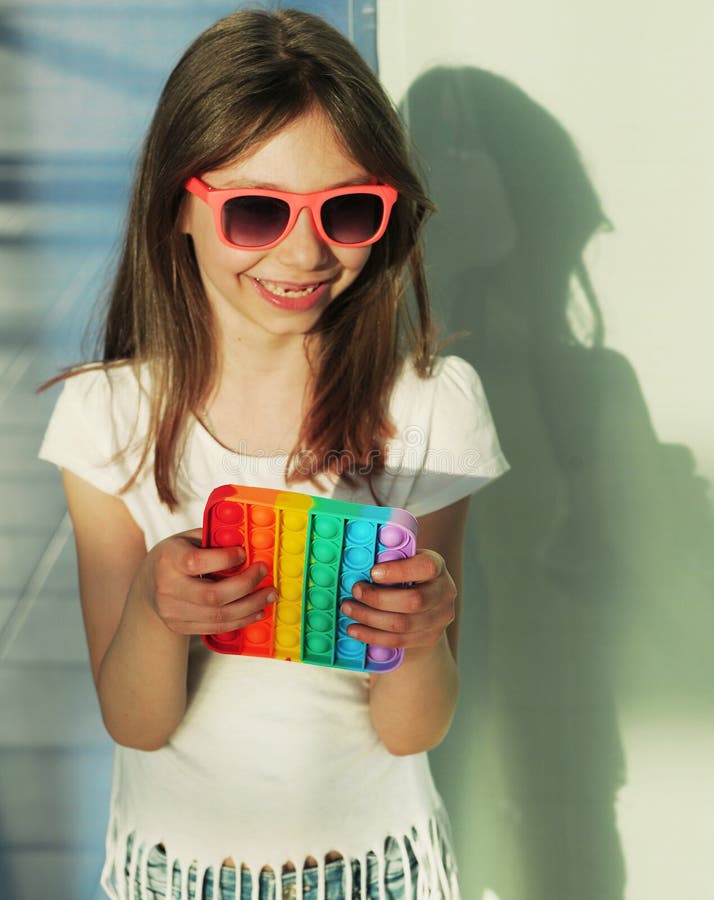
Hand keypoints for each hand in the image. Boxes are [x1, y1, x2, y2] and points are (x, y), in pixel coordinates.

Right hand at [133, 528, 275, 635]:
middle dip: (246, 585)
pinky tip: (256, 610)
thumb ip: (214, 539)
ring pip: (218, 616)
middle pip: (213, 595)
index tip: (244, 553)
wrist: (149, 585)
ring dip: (250, 606)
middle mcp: (167, 588)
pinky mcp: (180, 627)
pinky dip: (241, 620)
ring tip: (269, 595)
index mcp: (169, 559)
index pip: (196, 562)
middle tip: (264, 573)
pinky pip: (216, 628)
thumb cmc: (176, 556)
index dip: (225, 559)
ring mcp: (172, 612)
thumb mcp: (188, 539)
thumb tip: (249, 540)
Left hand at [339, 550, 456, 649]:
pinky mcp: (430, 637)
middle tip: (354, 591)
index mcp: (437, 566)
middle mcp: (445, 592)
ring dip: (370, 618)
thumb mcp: (404, 559)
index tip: (373, 572)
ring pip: (402, 624)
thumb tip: (360, 558)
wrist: (425, 603)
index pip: (426, 568)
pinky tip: (354, 629)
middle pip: (413, 601)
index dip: (398, 571)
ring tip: (348, 608)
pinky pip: (398, 641)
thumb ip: (390, 558)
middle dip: (378, 598)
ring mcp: (440, 618)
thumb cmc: (406, 574)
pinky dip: (372, 636)